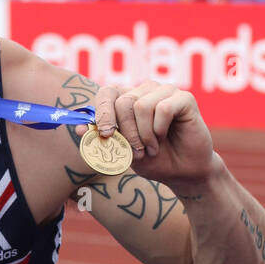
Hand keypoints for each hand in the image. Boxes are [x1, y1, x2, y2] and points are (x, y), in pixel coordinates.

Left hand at [94, 80, 214, 190]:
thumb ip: (104, 138)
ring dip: (144, 135)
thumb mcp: (123, 151)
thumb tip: (79, 129)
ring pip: (142, 105)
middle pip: (123, 101)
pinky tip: (164, 138)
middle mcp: (146, 90)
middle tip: (137, 150)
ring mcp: (166, 91)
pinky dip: (159, 130)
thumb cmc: (154, 160)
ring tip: (152, 147)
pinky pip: (163, 109)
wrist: (183, 173)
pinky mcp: (185, 98)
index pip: (107, 93)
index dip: (102, 113)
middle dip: (126, 132)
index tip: (105, 135)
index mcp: (129, 99)